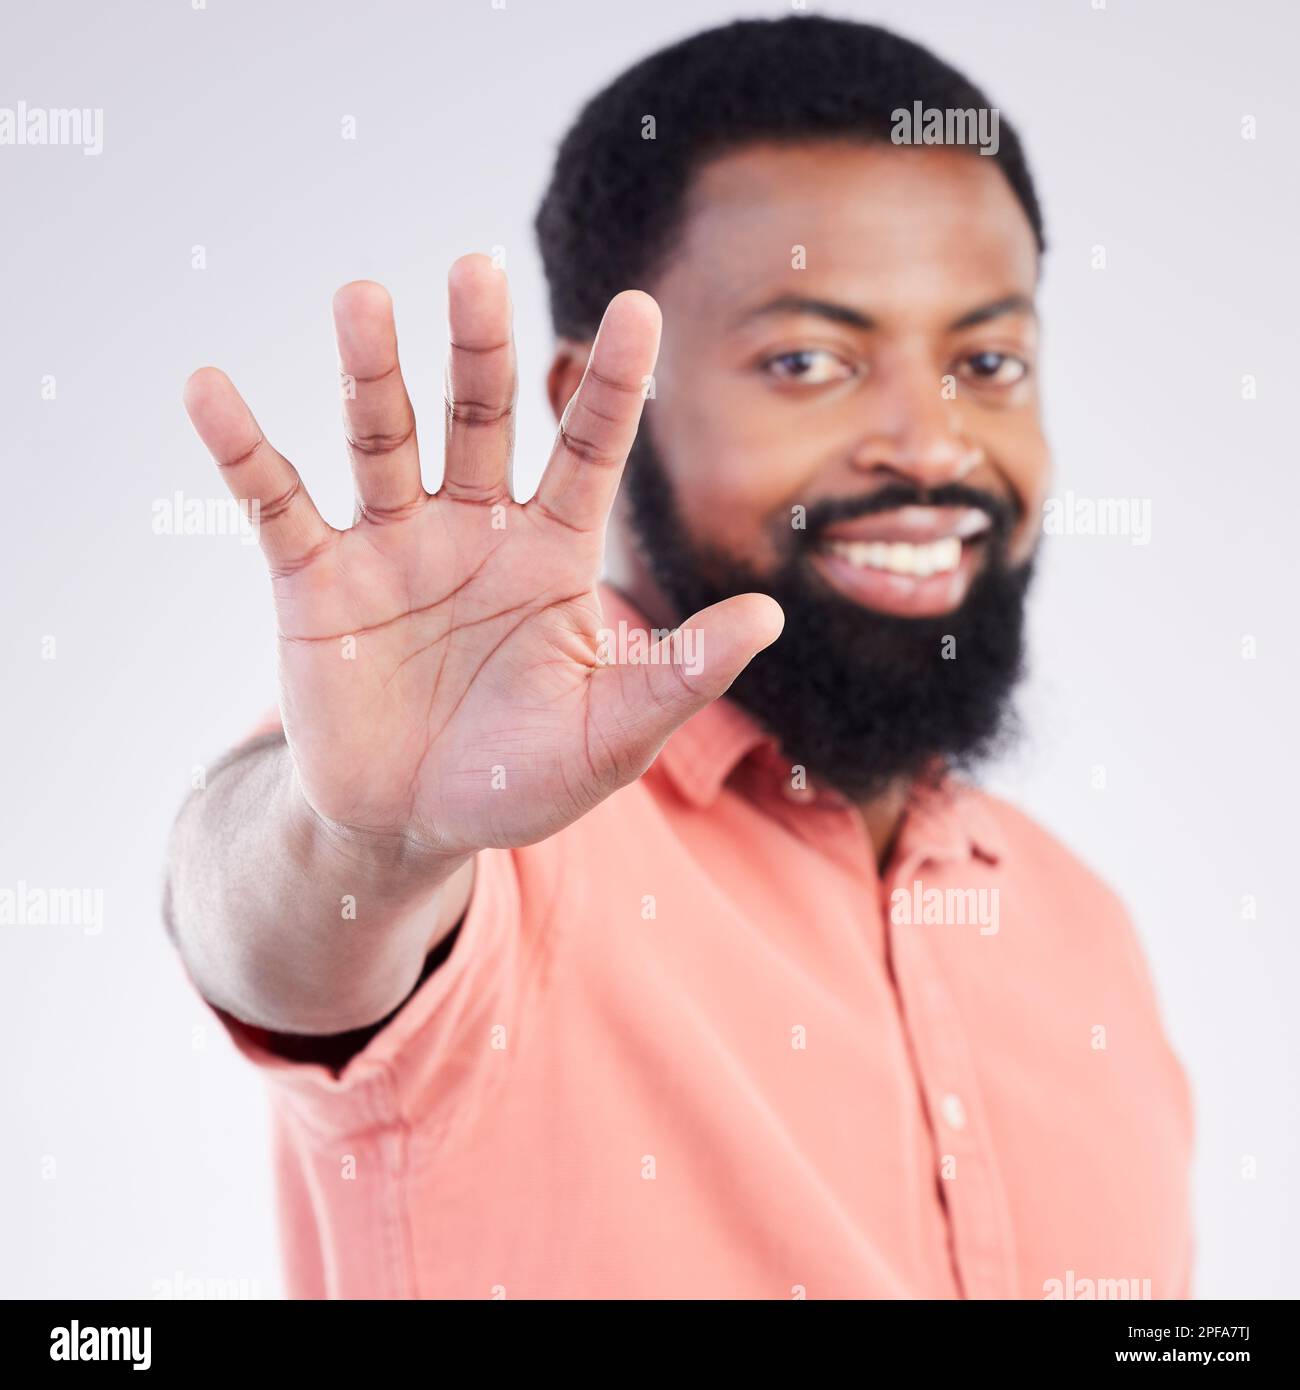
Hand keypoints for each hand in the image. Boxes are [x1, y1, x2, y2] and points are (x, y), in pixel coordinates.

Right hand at [183, 256, 782, 858]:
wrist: (412, 824)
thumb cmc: (523, 778)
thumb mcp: (611, 734)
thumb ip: (681, 673)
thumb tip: (772, 614)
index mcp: (552, 554)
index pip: (588, 450)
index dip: (611, 385)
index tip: (638, 308)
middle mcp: (472, 529)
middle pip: (479, 417)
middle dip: (480, 348)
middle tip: (476, 270)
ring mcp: (391, 546)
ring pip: (382, 438)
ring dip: (370, 371)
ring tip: (362, 297)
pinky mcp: (314, 580)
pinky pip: (275, 503)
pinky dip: (241, 448)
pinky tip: (209, 387)